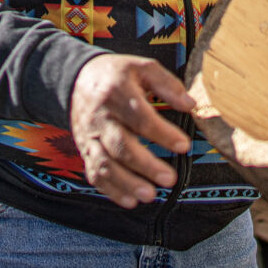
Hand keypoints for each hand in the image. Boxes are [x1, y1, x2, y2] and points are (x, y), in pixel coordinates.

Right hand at [69, 54, 194, 208]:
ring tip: (149, 195)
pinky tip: (130, 201)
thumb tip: (189, 104)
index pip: (140, 118)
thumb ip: (167, 84)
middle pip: (120, 146)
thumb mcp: (142, 67)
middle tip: (169, 179)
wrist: (77, 79)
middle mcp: (101, 118)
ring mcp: (90, 136)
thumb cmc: (116, 75)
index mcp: (117, 93)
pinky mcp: (86, 150)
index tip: (183, 145)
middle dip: (145, 166)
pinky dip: (111, 190)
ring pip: (105, 165)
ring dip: (127, 184)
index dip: (162, 134)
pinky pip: (94, 174)